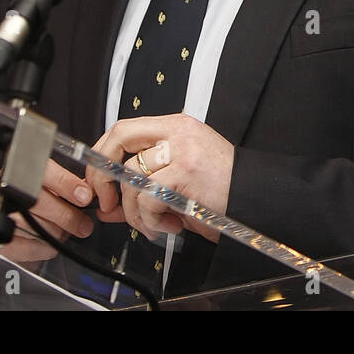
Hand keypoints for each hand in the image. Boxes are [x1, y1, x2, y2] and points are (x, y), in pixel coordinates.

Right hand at [0, 160, 94, 261]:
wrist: (13, 242)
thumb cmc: (38, 213)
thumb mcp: (52, 194)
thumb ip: (67, 191)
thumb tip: (87, 194)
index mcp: (17, 171)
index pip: (40, 170)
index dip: (64, 183)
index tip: (84, 196)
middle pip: (36, 201)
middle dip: (66, 215)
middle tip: (83, 225)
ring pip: (34, 224)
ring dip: (57, 232)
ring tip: (64, 232)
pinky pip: (27, 246)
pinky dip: (44, 248)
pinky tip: (48, 244)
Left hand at [85, 114, 233, 243]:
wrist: (254, 199)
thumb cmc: (220, 191)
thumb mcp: (176, 185)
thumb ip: (139, 191)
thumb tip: (106, 207)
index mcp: (175, 127)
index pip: (124, 128)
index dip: (103, 153)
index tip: (99, 178)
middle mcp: (177, 132)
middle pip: (120, 139)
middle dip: (102, 174)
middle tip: (106, 201)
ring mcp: (181, 150)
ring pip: (130, 177)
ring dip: (134, 212)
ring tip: (154, 224)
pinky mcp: (185, 172)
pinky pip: (146, 198)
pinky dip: (151, 220)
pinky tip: (170, 225)